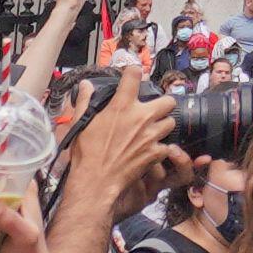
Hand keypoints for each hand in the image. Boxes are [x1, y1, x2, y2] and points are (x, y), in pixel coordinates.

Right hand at [44, 75, 174, 252]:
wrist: (97, 181)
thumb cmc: (87, 153)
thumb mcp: (81, 123)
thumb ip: (85, 101)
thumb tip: (86, 85)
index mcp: (121, 106)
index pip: (134, 75)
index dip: (134, 72)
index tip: (133, 75)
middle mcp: (141, 117)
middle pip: (168, 100)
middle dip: (163, 103)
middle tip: (153, 110)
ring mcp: (151, 135)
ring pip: (171, 122)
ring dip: (164, 124)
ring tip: (154, 130)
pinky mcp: (156, 153)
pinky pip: (167, 145)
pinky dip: (162, 147)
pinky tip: (152, 150)